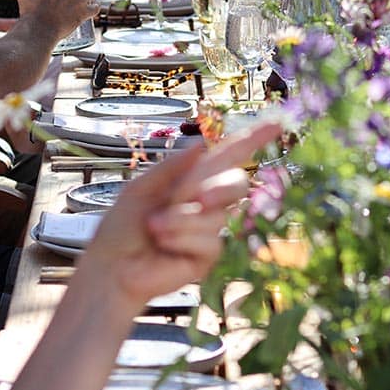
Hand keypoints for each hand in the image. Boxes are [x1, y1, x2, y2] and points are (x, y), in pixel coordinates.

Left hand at [77, 121, 280, 305]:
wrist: (112, 266)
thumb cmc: (122, 226)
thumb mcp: (141, 187)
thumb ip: (172, 166)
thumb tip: (202, 142)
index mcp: (190, 178)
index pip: (227, 155)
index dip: (253, 138)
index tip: (277, 123)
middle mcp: (205, 201)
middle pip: (236, 183)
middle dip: (219, 188)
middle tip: (195, 199)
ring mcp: (209, 229)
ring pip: (217, 215)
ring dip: (182, 220)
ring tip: (154, 228)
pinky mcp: (208, 256)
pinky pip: (211, 241)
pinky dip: (184, 238)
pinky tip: (164, 245)